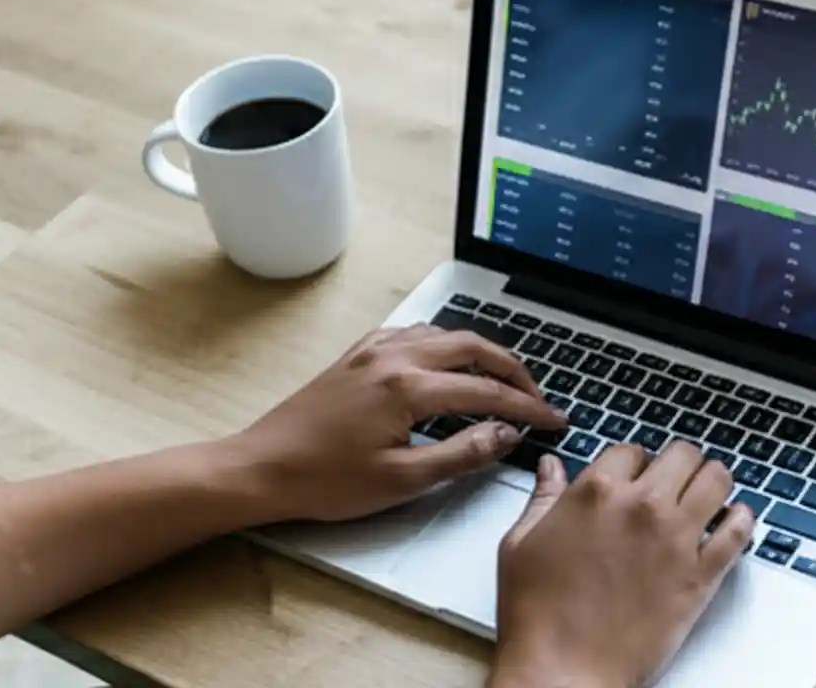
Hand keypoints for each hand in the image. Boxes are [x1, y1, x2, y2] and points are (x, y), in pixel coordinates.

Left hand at [224, 325, 566, 523]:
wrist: (261, 468)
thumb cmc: (324, 480)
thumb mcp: (403, 479)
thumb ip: (463, 453)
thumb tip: (506, 434)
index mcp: (408, 387)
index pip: (487, 391)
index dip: (527, 407)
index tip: (553, 420)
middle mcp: (393, 358)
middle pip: (473, 347)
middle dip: (513, 369)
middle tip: (536, 396)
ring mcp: (373, 353)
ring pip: (443, 334)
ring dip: (479, 352)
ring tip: (500, 379)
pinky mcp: (356, 357)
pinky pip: (411, 334)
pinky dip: (442, 343)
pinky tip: (445, 361)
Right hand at [490, 442, 755, 687]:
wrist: (564, 671)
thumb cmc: (537, 615)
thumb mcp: (520, 545)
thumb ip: (542, 498)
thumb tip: (551, 468)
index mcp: (595, 492)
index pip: (631, 450)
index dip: (634, 461)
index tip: (636, 474)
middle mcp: (641, 506)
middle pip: (682, 454)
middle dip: (679, 463)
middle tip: (676, 478)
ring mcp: (676, 538)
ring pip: (717, 479)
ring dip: (713, 480)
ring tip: (708, 491)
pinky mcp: (701, 574)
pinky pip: (739, 531)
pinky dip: (742, 520)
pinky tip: (735, 519)